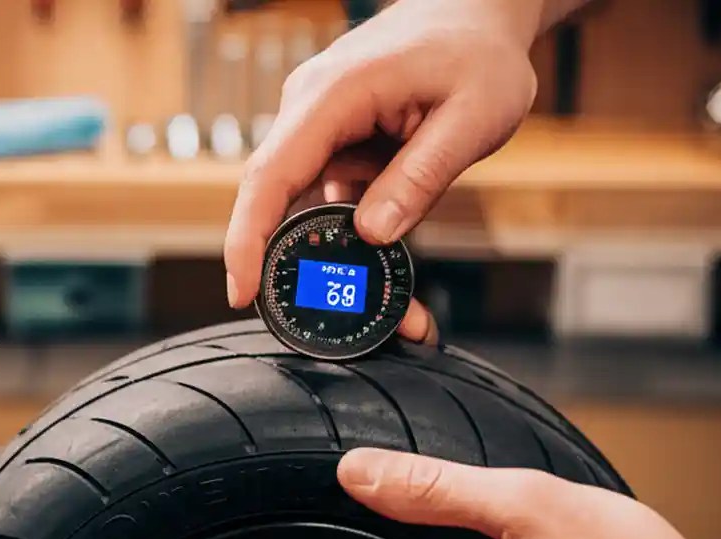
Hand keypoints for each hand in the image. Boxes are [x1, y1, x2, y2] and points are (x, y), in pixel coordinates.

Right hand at [223, 0, 544, 341]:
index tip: (242, 290)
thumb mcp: (472, 118)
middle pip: (276, 199)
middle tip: (340, 325)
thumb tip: (372, 234)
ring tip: (400, 312)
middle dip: (300, 268)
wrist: (478, 11)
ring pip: (306, 205)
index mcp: (334, 94)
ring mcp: (318, 122)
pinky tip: (390, 268)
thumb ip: (421, 176)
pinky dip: (353, 236)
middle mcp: (310, 106)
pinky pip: (330, 195)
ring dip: (337, 259)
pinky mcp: (334, 138)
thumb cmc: (479, 52)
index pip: (270, 174)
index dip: (247, 238)